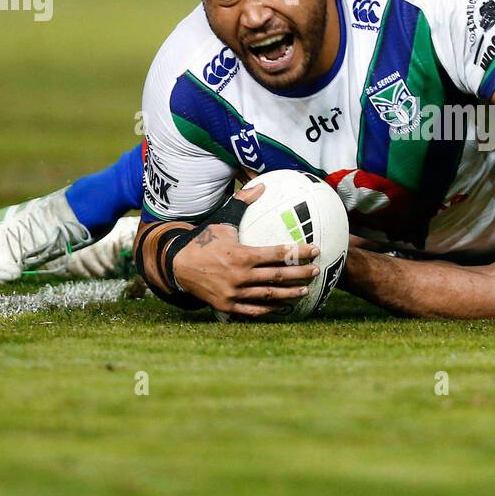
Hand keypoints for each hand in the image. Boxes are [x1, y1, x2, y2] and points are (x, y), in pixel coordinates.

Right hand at [171, 184, 320, 317]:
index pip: (278, 254)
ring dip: (290, 293)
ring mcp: (234, 293)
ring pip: (269, 295)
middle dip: (301, 274)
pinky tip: (283, 306)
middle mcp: (240, 276)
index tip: (315, 250)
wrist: (178, 265)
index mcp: (242, 255)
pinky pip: (254, 310)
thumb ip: (242, 203)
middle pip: (279, 276)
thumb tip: (261, 185)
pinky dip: (270, 309)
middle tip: (317, 271)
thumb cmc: (204, 241)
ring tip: (306, 290)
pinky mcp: (228, 306)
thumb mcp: (223, 220)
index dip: (299, 252)